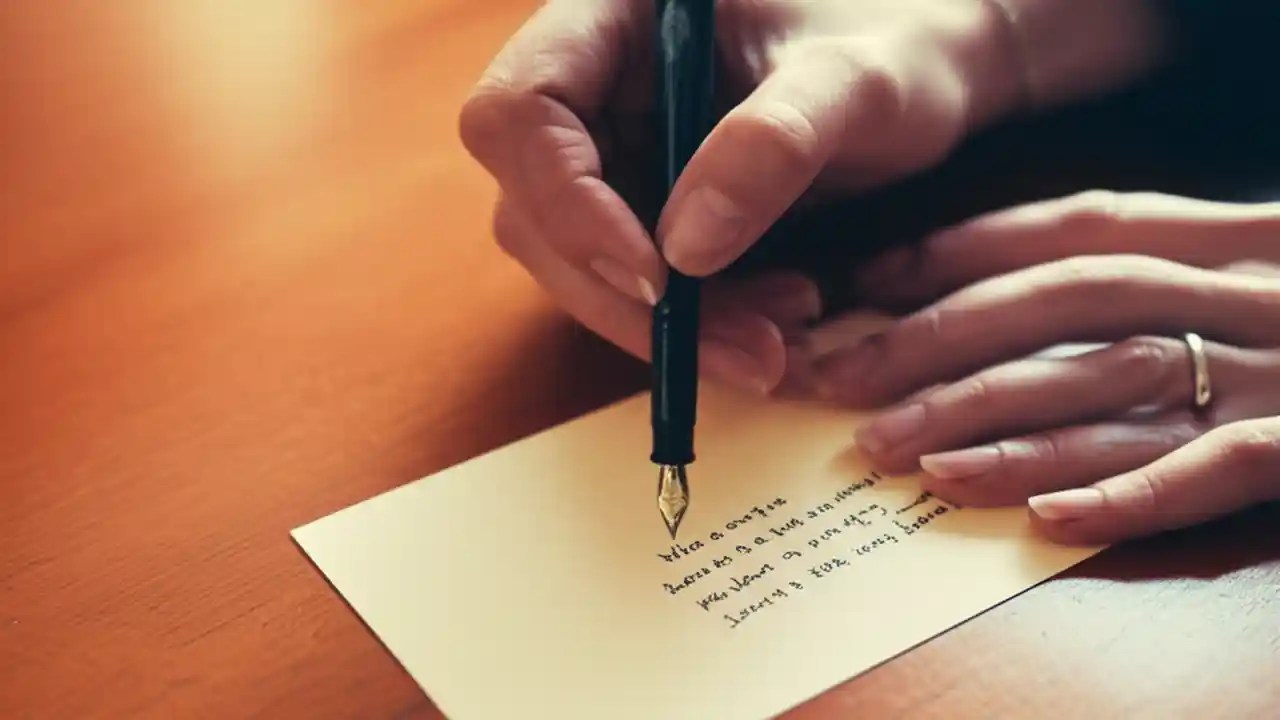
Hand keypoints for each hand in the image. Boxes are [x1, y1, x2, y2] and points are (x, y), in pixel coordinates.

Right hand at [460, 0, 1029, 393]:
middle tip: (746, 349)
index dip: (567, 204)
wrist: (928, 69)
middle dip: (630, 296)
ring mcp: (607, 147)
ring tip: (774, 344)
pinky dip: (690, 324)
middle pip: (534, 205)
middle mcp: (589, 80)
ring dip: (665, 325)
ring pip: (576, 262)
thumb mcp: (860, 84)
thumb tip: (680, 254)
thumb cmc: (899, 43)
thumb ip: (775, 145)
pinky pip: (627, 284)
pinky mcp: (637, 202)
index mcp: (611, 12)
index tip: (658, 278)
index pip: (521, 111)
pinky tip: (764, 330)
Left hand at [814, 191, 1279, 543]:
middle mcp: (1245, 294)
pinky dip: (1127, 491)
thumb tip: (984, 296)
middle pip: (1065, 302)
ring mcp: (1278, 372)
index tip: (864, 283)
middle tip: (841, 384)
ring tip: (906, 456)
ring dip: (1002, 423)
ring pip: (1115, 383)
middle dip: (943, 341)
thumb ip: (1148, 276)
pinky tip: (1043, 518)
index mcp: (1229, 240)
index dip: (963, 252)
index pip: (1075, 229)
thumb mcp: (1249, 273)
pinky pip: (1215, 471)